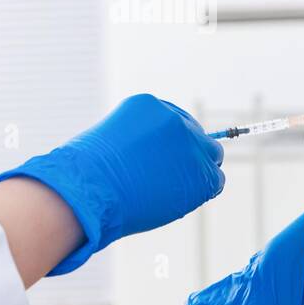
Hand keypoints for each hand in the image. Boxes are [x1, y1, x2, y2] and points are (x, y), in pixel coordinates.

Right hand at [0, 94, 223, 274]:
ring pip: (211, 155)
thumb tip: (150, 166)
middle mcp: (173, 118)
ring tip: (172, 191)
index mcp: (148, 104)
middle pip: (196, 134)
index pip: (173, 121)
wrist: (90, 189)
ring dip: (197, 172)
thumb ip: (136, 146)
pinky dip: (201, 192)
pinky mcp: (201, 171)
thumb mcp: (109, 146)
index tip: (160, 159)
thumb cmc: (87, 175)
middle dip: (187, 154)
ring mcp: (190, 143)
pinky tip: (178, 200)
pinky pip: (215, 180)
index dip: (169, 143)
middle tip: (171, 177)